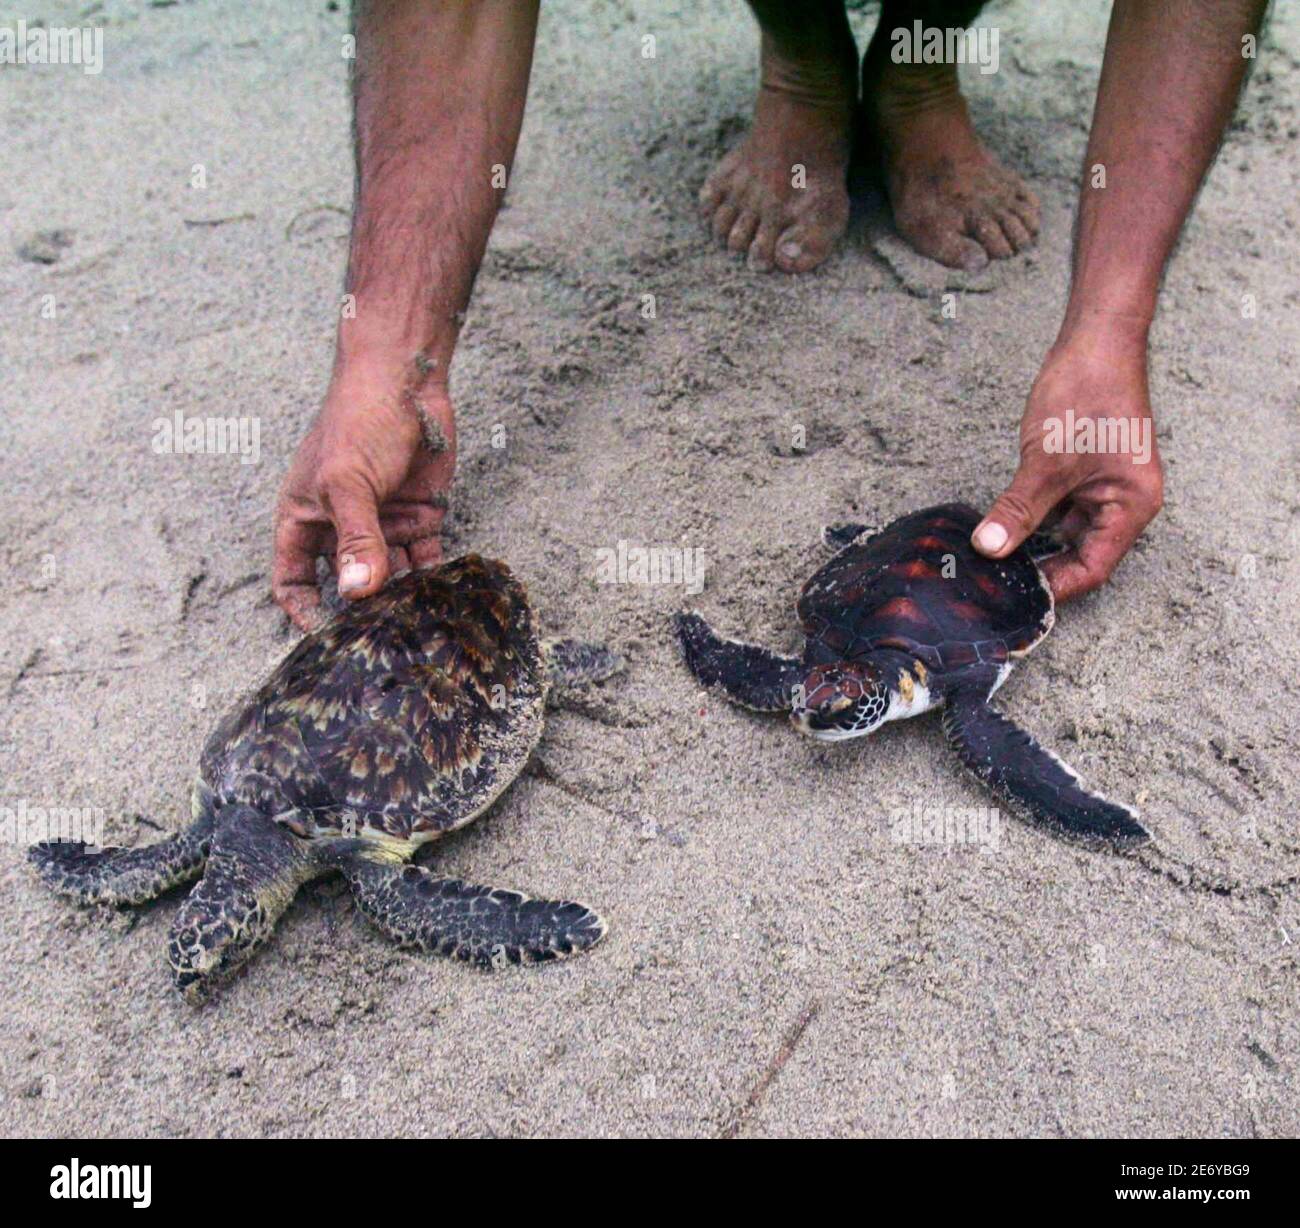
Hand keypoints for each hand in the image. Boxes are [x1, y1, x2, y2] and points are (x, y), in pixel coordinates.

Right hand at [272, 356, 455, 629]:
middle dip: (362, 611)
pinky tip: (442, 600)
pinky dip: (431, 579)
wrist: (407, 382)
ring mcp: (382, 525)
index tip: (326, 639)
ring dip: (401, 599)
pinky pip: (423, 560)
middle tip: (382, 640)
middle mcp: (341, 528)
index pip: (294, 580)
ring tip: (415, 626)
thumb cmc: (359, 422)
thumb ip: (356, 537)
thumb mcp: (348, 483)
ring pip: (390, 577)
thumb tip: (357, 591)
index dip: (305, 610)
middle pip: (347, 584)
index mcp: (305, 520)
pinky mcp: (420, 518)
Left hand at [972, 324, 1162, 602]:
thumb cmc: (1087, 393)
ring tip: (991, 561)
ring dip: (1032, 543)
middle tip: (994, 585)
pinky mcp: (1086, 473)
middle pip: (1081, 555)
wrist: (1096, 340)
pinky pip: (1059, 508)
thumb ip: (1019, 509)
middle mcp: (1125, 503)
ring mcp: (1106, 488)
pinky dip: (1032, 518)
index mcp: (1132, 507)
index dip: (1054, 587)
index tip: (1014, 601)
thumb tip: (990, 549)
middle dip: (1040, 569)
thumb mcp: (1045, 461)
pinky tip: (1000, 526)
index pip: (1092, 569)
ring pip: (1065, 532)